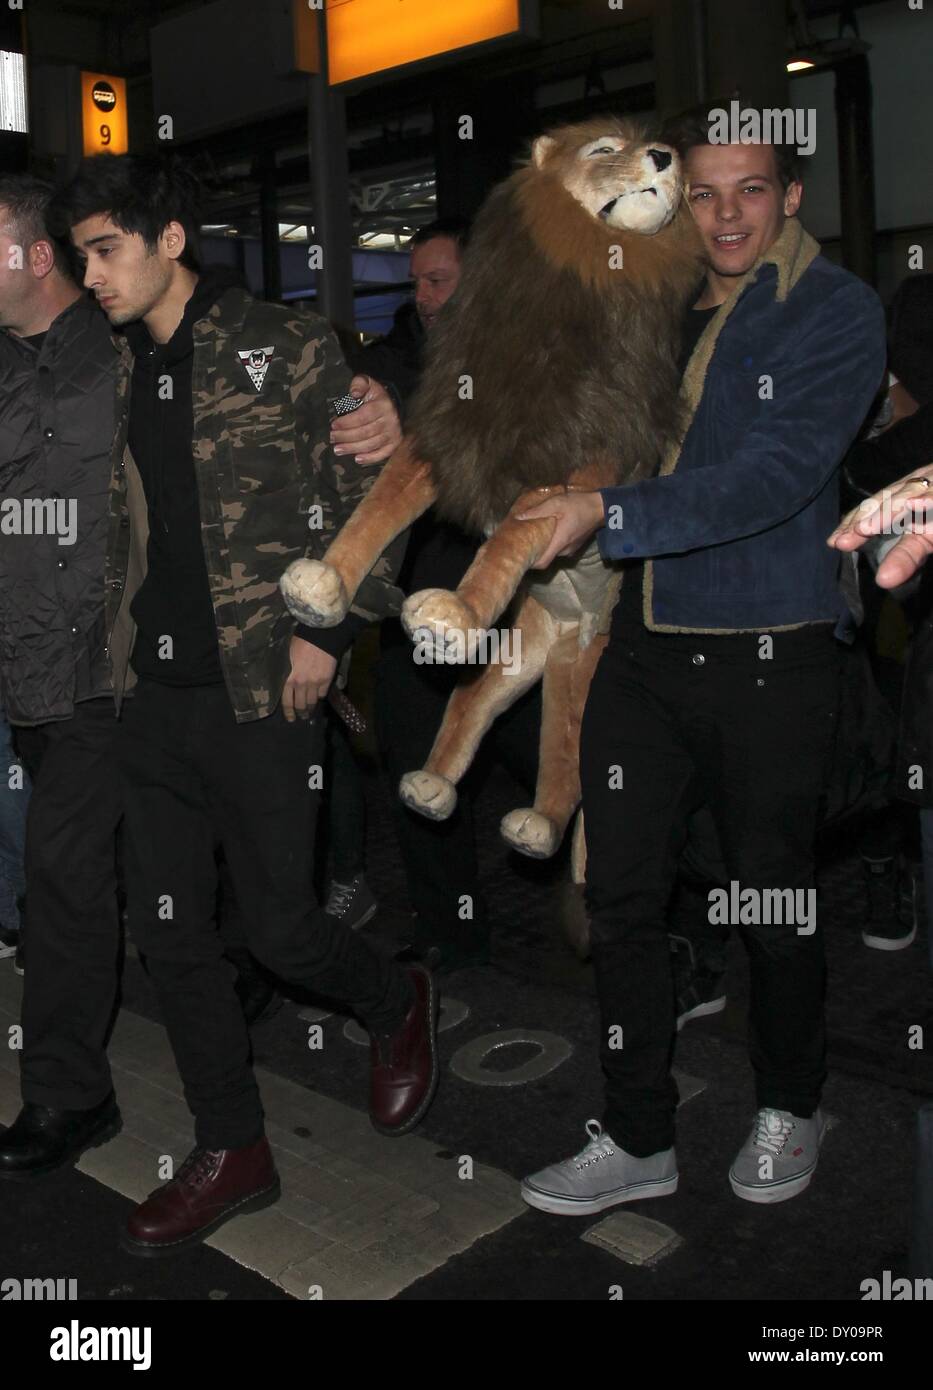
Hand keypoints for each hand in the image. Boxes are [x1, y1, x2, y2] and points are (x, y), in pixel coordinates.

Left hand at [281, 635, 336, 721]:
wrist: (320, 636)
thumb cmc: (301, 643)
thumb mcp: (287, 657)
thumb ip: (287, 671)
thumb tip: (286, 681)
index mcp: (289, 678)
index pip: (287, 701)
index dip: (289, 712)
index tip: (291, 718)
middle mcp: (301, 684)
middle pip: (301, 704)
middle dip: (301, 712)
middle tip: (302, 716)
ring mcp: (315, 683)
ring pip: (312, 701)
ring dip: (311, 708)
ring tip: (310, 711)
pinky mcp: (326, 680)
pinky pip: (322, 693)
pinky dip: (320, 696)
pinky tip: (318, 696)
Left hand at [330, 374, 400, 463]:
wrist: (393, 403)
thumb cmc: (375, 395)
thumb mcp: (367, 383)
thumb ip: (359, 384)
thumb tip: (354, 393)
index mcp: (382, 405)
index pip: (363, 416)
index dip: (347, 422)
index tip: (333, 425)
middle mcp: (390, 420)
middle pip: (365, 432)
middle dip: (346, 437)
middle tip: (332, 438)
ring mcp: (394, 433)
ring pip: (371, 444)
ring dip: (353, 448)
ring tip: (338, 449)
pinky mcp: (395, 443)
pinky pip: (383, 454)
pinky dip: (370, 458)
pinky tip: (357, 459)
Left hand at [515, 491, 605, 569]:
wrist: (601, 507)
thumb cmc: (578, 504)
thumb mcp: (556, 503)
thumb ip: (537, 512)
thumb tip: (518, 518)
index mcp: (560, 541)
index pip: (543, 562)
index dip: (531, 563)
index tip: (521, 556)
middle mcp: (565, 550)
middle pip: (546, 557)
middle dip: (535, 551)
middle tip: (523, 542)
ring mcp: (571, 549)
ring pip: (552, 552)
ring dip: (544, 546)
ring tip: (534, 535)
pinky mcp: (574, 546)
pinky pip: (559, 548)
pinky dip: (553, 543)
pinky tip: (548, 533)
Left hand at [828, 466, 932, 588]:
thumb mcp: (927, 537)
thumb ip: (907, 556)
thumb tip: (884, 579)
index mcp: (909, 495)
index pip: (875, 508)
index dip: (854, 522)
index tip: (834, 542)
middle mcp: (920, 485)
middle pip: (886, 499)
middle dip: (863, 518)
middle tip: (842, 540)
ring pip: (909, 493)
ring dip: (887, 510)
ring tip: (864, 529)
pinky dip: (925, 499)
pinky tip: (913, 506)